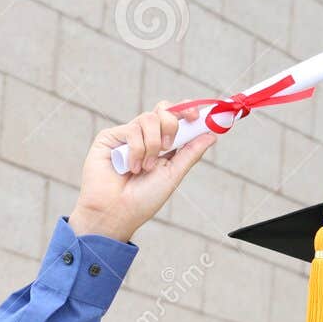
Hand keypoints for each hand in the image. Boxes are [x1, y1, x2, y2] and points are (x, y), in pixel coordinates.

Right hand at [68, 100, 217, 242]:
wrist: (117, 212)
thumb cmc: (144, 199)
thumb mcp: (173, 174)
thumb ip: (191, 153)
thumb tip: (211, 135)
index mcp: (163, 146)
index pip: (177, 118)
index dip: (187, 111)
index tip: (197, 116)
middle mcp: (146, 137)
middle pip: (164, 110)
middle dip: (171, 124)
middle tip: (168, 146)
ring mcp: (128, 136)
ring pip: (149, 118)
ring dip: (152, 145)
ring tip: (145, 168)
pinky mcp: (111, 137)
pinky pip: (132, 129)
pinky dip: (136, 150)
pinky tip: (130, 168)